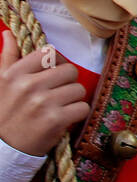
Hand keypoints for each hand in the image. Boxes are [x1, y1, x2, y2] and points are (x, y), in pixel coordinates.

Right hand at [0, 31, 89, 156]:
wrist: (3, 147)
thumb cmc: (4, 112)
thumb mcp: (0, 82)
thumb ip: (7, 57)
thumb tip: (8, 33)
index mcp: (14, 74)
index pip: (49, 53)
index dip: (57, 62)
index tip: (53, 72)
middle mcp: (29, 86)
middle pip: (70, 70)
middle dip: (68, 82)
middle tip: (58, 93)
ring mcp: (43, 103)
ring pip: (78, 89)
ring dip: (73, 99)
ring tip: (59, 107)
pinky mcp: (56, 120)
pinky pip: (83, 107)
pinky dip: (78, 114)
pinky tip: (65, 118)